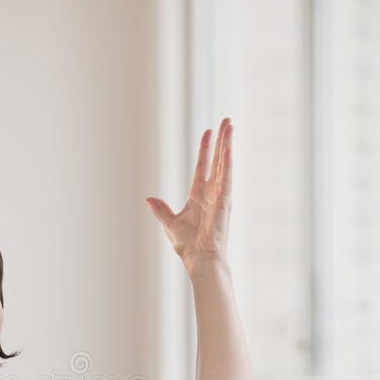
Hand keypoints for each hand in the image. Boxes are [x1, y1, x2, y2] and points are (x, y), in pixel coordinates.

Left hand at [147, 118, 232, 276]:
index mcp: (198, 196)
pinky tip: (229, 146)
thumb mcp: (169, 223)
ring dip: (227, 144)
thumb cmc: (187, 245)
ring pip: (225, 164)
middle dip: (221, 141)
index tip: (208, 132)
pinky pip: (227, 177)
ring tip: (230, 125)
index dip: (205, 150)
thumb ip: (160, 209)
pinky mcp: (225, 201)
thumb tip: (149, 199)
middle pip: (218, 160)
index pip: (203, 167)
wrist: (198, 258)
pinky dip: (228, 161)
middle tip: (226, 121)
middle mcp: (211, 192)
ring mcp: (219, 195)